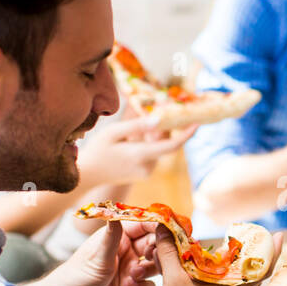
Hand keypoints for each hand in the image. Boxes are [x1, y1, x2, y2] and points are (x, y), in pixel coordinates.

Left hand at [21, 220, 159, 285]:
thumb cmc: (75, 277)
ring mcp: (131, 274)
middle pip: (154, 246)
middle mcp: (127, 254)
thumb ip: (112, 235)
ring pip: (155, 267)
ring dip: (150, 270)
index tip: (170, 228)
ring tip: (134, 274)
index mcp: (118, 239)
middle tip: (153, 256)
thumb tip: (116, 209)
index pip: (144, 226)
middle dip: (158, 250)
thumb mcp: (96, 255)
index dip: (158, 226)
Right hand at [77, 117, 197, 188]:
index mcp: (140, 155)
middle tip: (158, 110)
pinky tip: (135, 137)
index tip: (198, 122)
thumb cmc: (98, 149)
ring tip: (137, 126)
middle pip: (166, 144)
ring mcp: (147, 172)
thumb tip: (159, 119)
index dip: (187, 134)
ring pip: (160, 148)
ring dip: (155, 135)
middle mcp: (148, 166)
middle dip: (165, 128)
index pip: (171, 146)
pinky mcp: (145, 173)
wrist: (89, 174)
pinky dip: (150, 143)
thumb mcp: (113, 132)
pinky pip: (154, 154)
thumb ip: (137, 126)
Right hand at [152, 226, 283, 285]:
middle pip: (254, 273)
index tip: (278, 235)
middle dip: (255, 254)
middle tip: (254, 237)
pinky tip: (212, 273)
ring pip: (241, 283)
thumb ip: (170, 253)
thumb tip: (163, 228)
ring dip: (239, 267)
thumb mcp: (174, 282)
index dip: (272, 250)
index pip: (263, 267)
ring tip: (232, 251)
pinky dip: (225, 279)